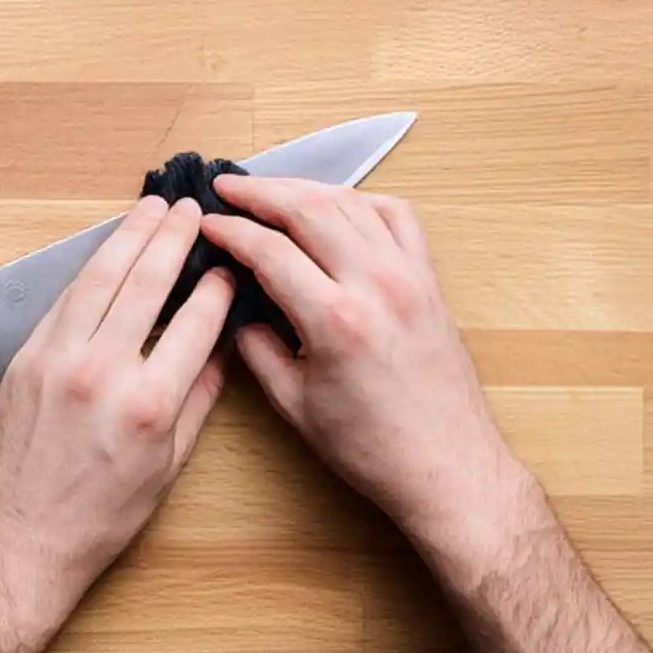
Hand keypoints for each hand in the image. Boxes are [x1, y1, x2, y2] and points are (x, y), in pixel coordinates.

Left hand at [0, 194, 234, 595]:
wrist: (26, 537)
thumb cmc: (101, 514)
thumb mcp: (169, 465)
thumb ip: (198, 398)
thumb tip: (221, 349)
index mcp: (149, 404)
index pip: (195, 323)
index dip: (217, 289)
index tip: (228, 268)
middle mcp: (102, 372)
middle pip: (145, 284)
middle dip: (173, 239)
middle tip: (191, 210)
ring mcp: (58, 359)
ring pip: (99, 279)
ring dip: (128, 236)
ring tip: (150, 210)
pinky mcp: (26, 358)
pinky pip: (64, 299)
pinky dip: (90, 269)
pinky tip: (108, 251)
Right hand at [202, 176, 540, 548]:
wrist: (446, 466)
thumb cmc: (373, 448)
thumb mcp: (295, 406)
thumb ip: (257, 350)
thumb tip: (237, 311)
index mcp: (335, 320)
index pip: (269, 250)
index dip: (230, 230)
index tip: (206, 223)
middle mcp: (376, 285)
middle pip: (309, 208)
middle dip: (260, 191)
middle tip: (226, 187)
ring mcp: (409, 276)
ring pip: (352, 203)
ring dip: (305, 188)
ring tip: (271, 190)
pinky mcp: (429, 281)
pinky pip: (397, 217)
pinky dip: (361, 201)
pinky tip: (337, 207)